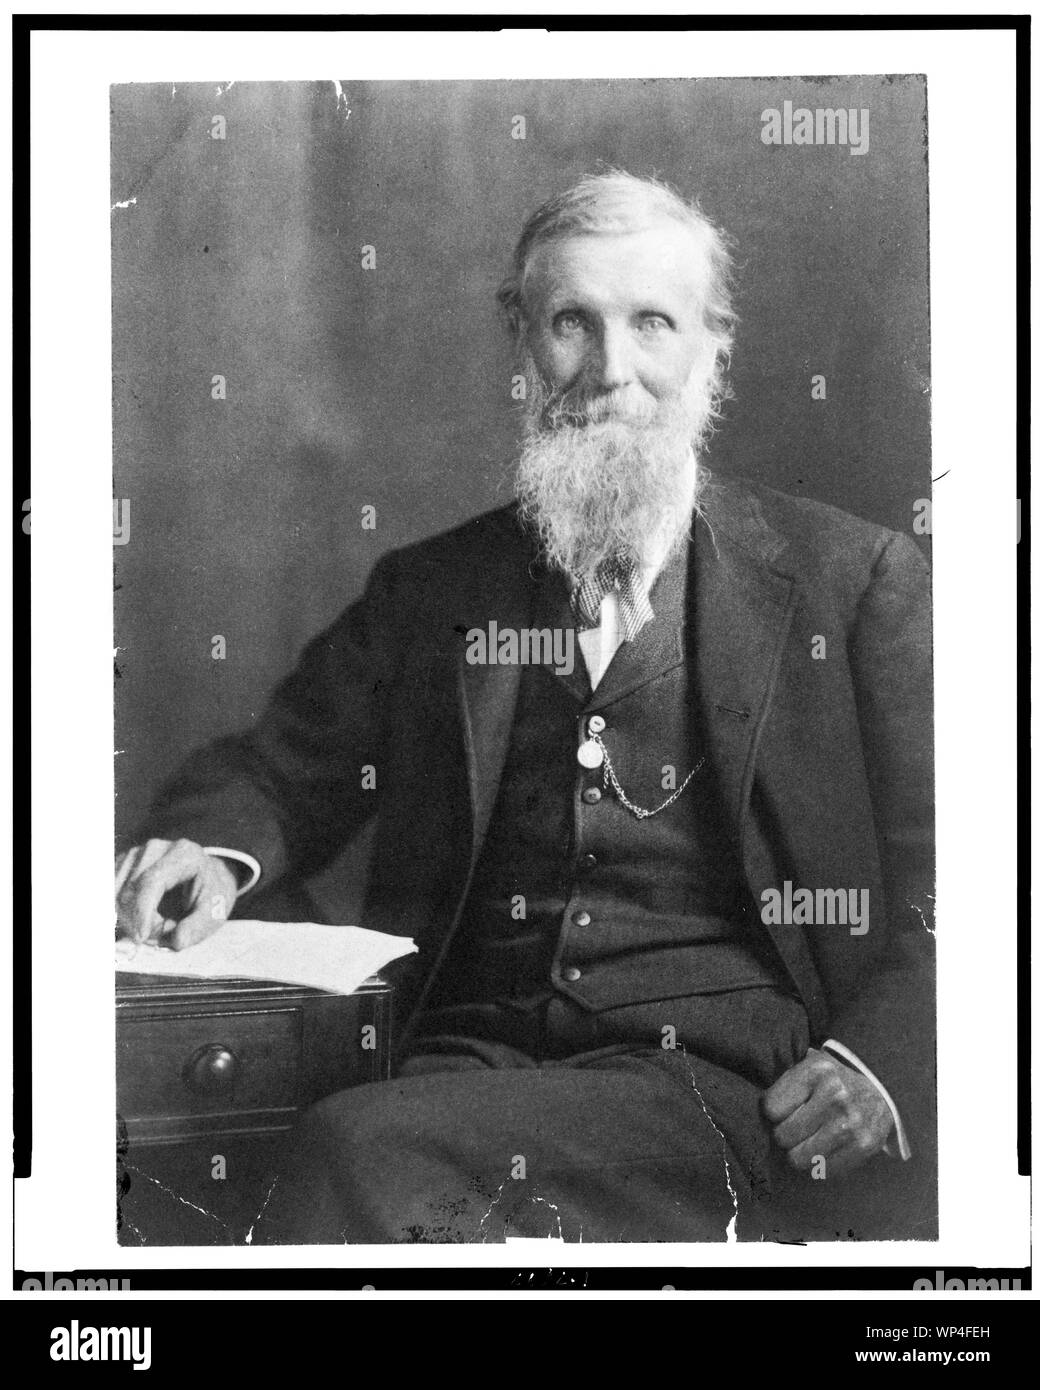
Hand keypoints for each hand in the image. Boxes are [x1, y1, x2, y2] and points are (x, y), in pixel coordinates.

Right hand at [115, 838, 237, 949]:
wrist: (205, 879)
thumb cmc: (209, 895)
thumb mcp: (215, 912)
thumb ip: (198, 927)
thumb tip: (177, 941)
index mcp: (185, 854)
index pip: (152, 881)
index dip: (143, 911)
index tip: (141, 938)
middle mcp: (156, 848)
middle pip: (130, 890)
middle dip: (138, 921)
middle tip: (159, 936)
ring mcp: (136, 853)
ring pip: (114, 893)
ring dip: (127, 920)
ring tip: (154, 926)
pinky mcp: (122, 864)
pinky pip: (109, 893)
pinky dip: (119, 913)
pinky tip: (138, 920)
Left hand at [762, 1047, 892, 1177]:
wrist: (882, 1089)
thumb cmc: (833, 1080)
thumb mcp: (809, 1067)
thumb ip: (784, 1084)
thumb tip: (752, 1114)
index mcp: (816, 1071)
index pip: (771, 1108)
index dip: (774, 1112)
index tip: (784, 1110)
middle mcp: (835, 1095)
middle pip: (783, 1136)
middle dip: (785, 1134)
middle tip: (797, 1127)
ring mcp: (850, 1123)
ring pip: (799, 1158)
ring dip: (799, 1152)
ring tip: (809, 1139)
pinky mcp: (864, 1145)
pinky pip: (822, 1171)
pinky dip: (819, 1164)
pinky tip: (826, 1148)